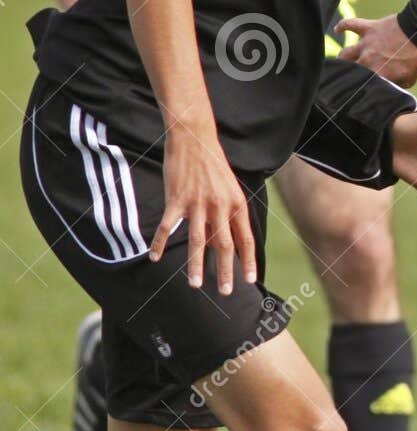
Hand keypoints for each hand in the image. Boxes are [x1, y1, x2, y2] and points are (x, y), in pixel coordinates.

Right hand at [151, 126, 257, 292]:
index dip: (248, 260)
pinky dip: (160, 243)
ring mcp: (198, 203)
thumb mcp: (230, 188)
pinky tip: (154, 257)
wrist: (194, 138)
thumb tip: (227, 241)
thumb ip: (229, 214)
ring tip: (194, 285)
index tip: (248, 280)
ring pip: (198, 241)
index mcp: (237, 204)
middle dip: (225, 271)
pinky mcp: (177, 199)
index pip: (246, 238)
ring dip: (196, 265)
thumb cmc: (213, 166)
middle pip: (224, 245)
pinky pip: (169, 226)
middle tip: (224, 292)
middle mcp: (220, 206)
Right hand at [337, 13, 416, 88]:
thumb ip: (397, 86)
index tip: (360, 90)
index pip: (363, 84)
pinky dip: (342, 26)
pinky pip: (350, 25)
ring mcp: (366, 43)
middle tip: (349, 77)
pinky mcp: (368, 28)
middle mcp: (367, 59)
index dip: (361, 88)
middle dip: (349, 75)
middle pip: (350, 71)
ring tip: (343, 61)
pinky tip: (337, 30)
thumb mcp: (410, 79)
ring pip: (345, 53)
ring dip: (343, 58)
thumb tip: (390, 89)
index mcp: (377, 73)